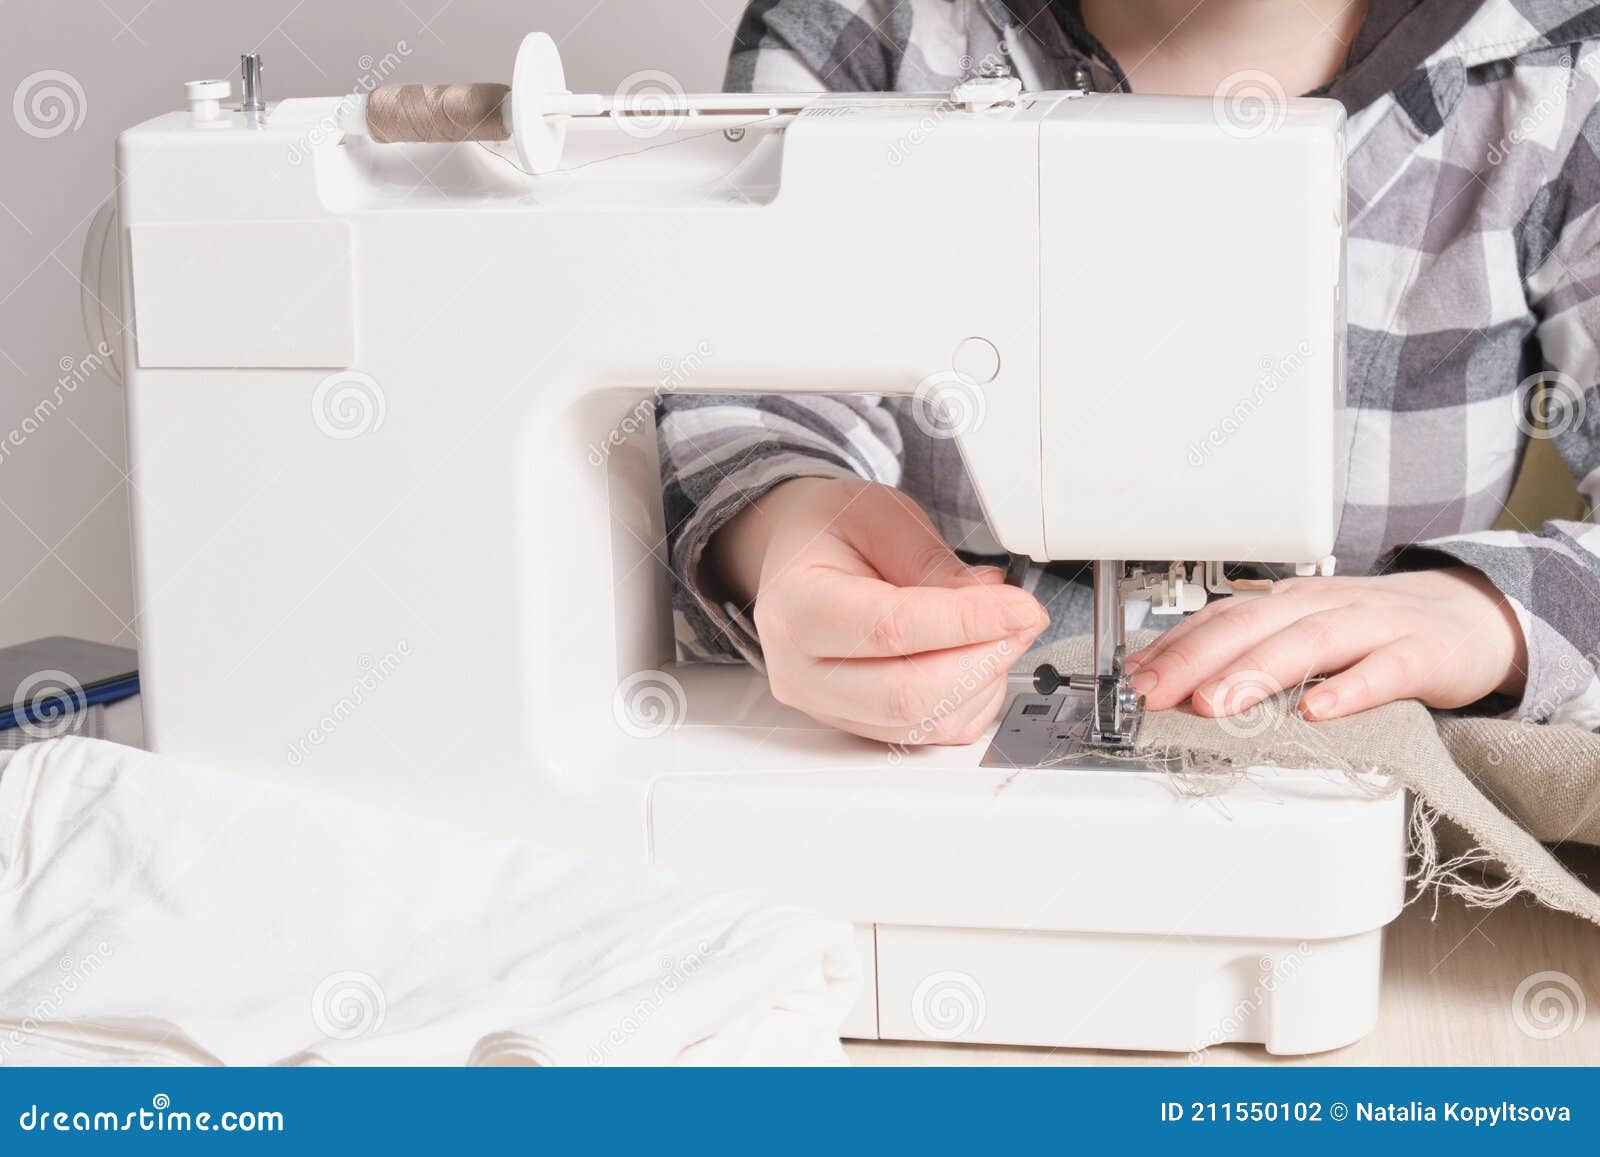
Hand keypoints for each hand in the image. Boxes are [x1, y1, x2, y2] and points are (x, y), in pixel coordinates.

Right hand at [705, 477, 1048, 743]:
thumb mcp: (879, 516)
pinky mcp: (855, 724)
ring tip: (1002, 633)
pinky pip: (926, 734)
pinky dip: (969, 703)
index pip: (889, 628)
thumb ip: (930, 560)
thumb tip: (991, 600)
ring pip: (921, 722)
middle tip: (1023, 620)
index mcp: (795, 607)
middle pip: (906, 694)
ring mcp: (825, 706)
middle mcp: (800, 670)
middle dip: (982, 659)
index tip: (1020, 607)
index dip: (967, 622)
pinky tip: (980, 661)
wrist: (795, 559)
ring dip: (981, 683)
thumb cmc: (828, 532)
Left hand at [1122, 568, 1527, 721]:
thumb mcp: (1302, 633)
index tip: (1132, 682)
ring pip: (1308, 641)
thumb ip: (1245, 654)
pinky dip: (1349, 688)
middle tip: (1156, 694)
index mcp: (1286, 602)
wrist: (1466, 618)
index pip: (1218, 619)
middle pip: (1251, 625)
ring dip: (1256, 671)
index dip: (1174, 648)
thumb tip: (1171, 685)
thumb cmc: (1370, 633)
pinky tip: (1317, 711)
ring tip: (1216, 703)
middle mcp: (1322, 605)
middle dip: (1196, 659)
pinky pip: (1383, 669)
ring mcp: (1373, 625)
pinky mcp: (1420, 654)